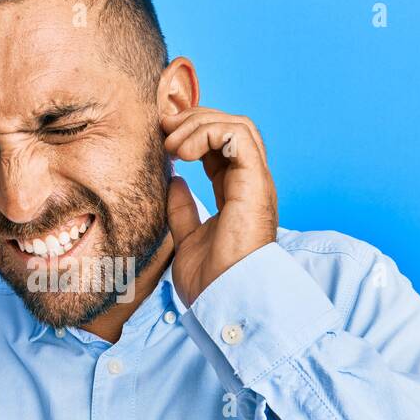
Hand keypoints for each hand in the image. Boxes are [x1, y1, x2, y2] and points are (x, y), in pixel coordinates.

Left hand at [162, 107, 277, 305]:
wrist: (223, 299)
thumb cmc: (210, 280)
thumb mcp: (187, 239)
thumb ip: (182, 210)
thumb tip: (175, 181)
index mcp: (237, 194)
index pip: (221, 147)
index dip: (192, 134)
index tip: (163, 140)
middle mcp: (250, 184)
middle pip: (231, 128)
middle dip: (195, 120)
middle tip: (164, 129)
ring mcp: (256, 182)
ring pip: (238, 125)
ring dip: (199, 124)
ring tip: (171, 143)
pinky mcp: (255, 183)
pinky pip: (238, 135)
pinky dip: (208, 133)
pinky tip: (182, 152)